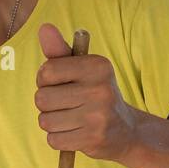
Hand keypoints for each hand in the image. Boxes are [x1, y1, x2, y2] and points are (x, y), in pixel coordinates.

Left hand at [35, 23, 139, 161]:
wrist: (126, 131)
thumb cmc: (95, 94)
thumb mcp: (82, 69)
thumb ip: (60, 51)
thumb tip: (44, 28)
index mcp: (97, 66)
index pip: (47, 71)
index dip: (44, 80)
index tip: (57, 83)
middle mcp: (99, 89)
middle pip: (42, 99)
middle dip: (46, 104)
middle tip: (64, 104)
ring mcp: (97, 116)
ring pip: (45, 121)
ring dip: (51, 122)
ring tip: (70, 119)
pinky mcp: (93, 139)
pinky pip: (54, 140)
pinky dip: (58, 138)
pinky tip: (74, 133)